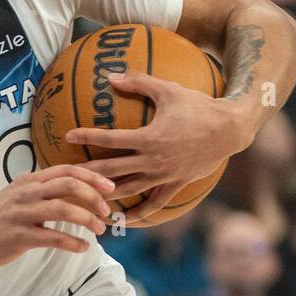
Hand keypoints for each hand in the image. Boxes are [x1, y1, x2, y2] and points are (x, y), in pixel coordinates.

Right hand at [0, 163, 113, 266]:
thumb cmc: (2, 217)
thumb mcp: (21, 195)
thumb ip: (45, 189)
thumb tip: (82, 189)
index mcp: (29, 181)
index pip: (66, 170)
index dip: (92, 177)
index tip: (110, 187)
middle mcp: (26, 193)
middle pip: (68, 185)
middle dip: (94, 197)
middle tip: (106, 211)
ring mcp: (21, 214)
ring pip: (63, 210)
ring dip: (87, 220)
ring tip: (99, 230)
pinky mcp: (19, 236)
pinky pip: (52, 237)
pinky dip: (73, 243)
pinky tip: (83, 247)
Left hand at [64, 70, 249, 223]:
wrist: (231, 129)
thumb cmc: (198, 106)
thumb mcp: (168, 90)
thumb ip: (139, 82)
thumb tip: (110, 75)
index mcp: (149, 138)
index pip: (111, 140)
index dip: (88, 137)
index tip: (67, 136)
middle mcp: (154, 160)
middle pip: (112, 169)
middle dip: (87, 173)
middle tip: (64, 175)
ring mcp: (165, 175)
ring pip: (129, 190)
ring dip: (106, 196)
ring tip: (84, 202)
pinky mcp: (176, 184)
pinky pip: (154, 203)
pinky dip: (138, 213)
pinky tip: (122, 220)